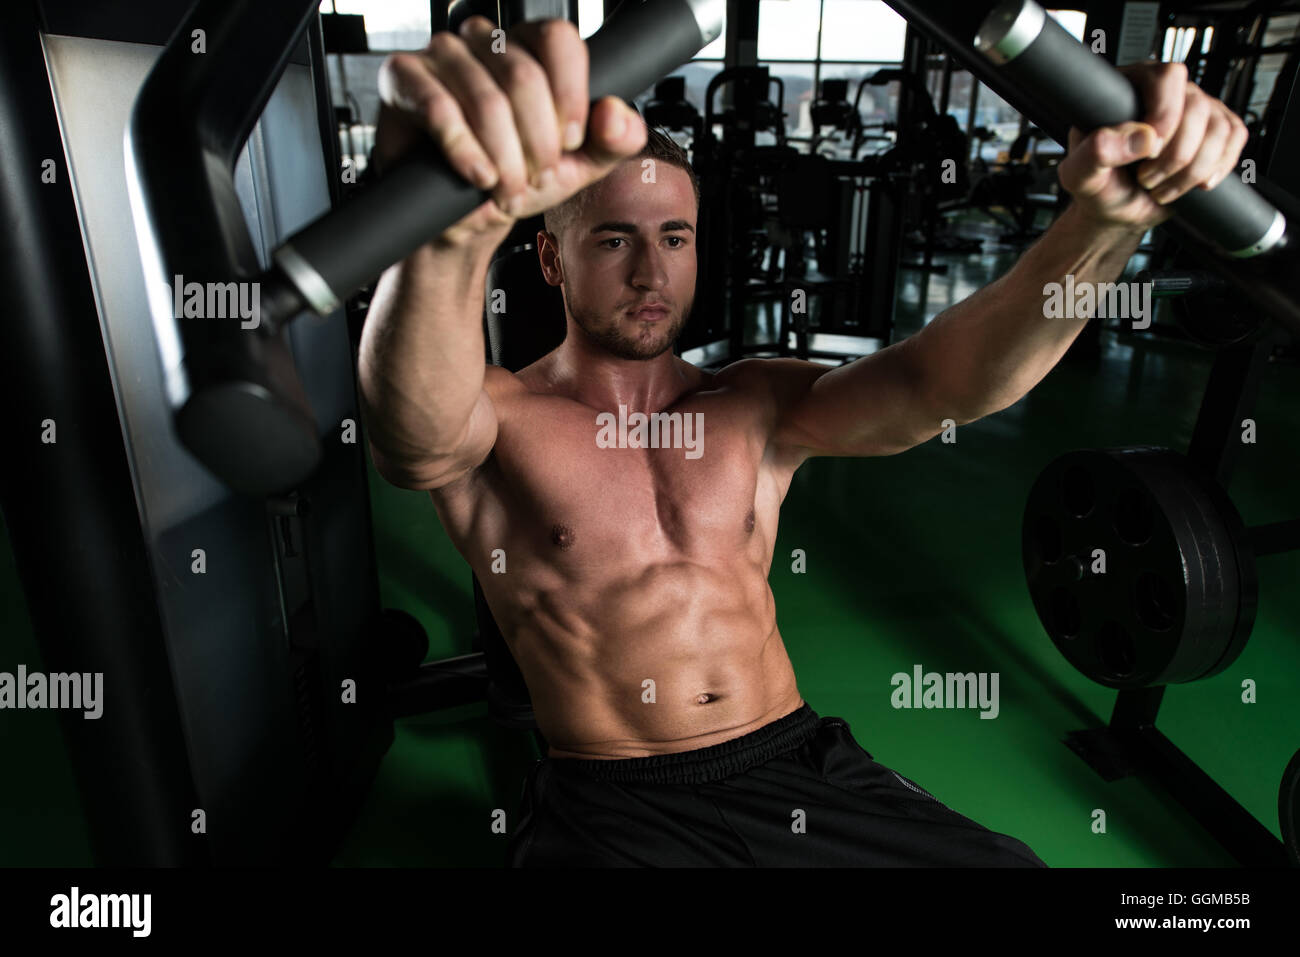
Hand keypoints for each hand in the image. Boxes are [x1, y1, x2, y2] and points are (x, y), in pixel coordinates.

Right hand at [372, 16, 646, 246]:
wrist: (462, 218)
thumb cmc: (513, 179)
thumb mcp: (576, 167)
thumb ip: (611, 142)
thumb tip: (617, 114)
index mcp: (530, 48)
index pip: (559, 39)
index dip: (570, 96)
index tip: (569, 142)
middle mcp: (486, 40)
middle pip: (524, 76)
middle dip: (537, 143)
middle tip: (535, 178)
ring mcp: (442, 54)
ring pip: (487, 99)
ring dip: (504, 158)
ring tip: (505, 188)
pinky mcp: (404, 77)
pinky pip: (440, 108)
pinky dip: (465, 151)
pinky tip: (478, 176)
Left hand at [1057, 61, 1248, 232]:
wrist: (1117, 209)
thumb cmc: (1097, 186)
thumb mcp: (1079, 175)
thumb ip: (1095, 152)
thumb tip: (1141, 137)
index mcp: (1130, 88)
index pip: (1165, 78)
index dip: (1164, 115)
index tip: (1149, 151)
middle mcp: (1167, 93)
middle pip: (1197, 108)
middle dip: (1175, 155)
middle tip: (1147, 178)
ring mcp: (1196, 109)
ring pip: (1219, 128)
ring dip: (1193, 169)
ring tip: (1162, 186)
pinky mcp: (1216, 130)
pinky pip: (1235, 138)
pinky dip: (1216, 167)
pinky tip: (1194, 183)